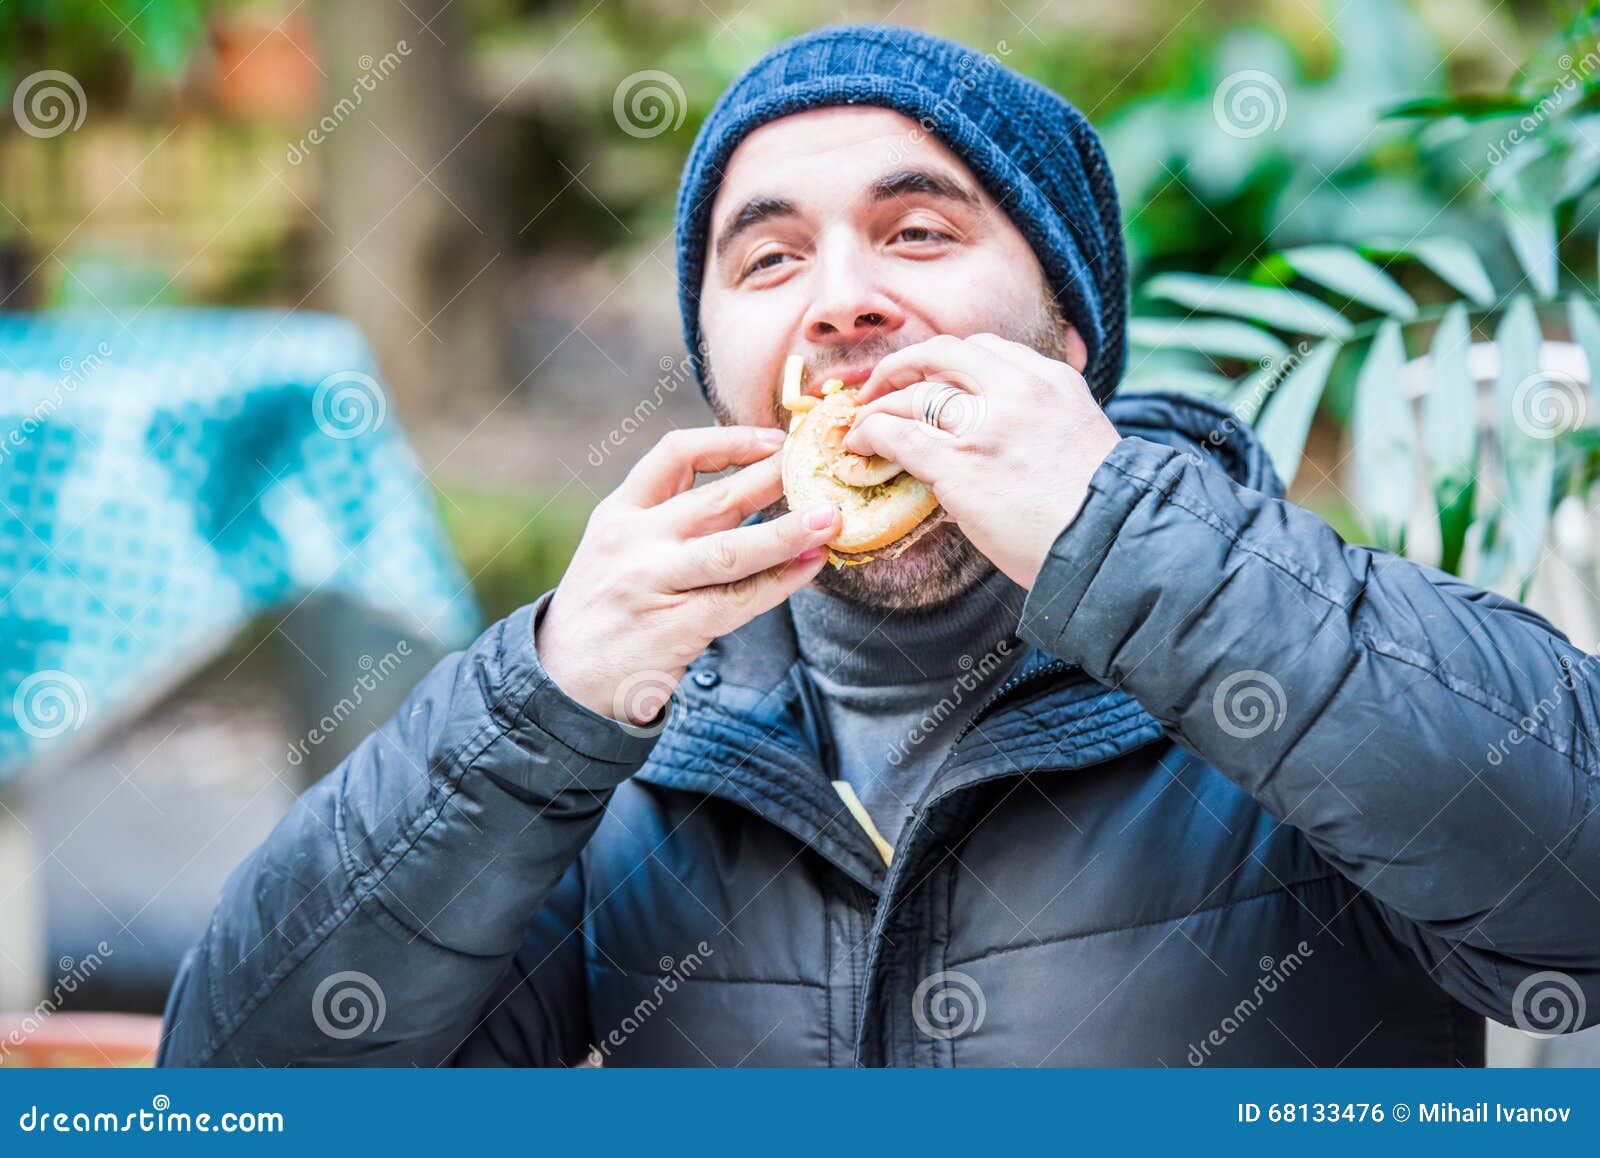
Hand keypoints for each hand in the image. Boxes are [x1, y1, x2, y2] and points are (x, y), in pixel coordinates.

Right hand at [537, 426, 839, 727]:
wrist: (561, 679)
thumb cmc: (607, 608)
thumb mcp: (618, 548)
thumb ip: (671, 519)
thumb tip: (751, 488)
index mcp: (620, 512)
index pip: (675, 454)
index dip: (729, 442)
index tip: (772, 439)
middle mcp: (634, 542)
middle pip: (715, 499)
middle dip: (773, 480)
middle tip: (820, 468)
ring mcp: (653, 585)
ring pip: (733, 550)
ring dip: (788, 533)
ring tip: (830, 519)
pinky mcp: (674, 628)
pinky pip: (740, 600)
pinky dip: (781, 582)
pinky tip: (810, 566)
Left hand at [844, 333, 1120, 589]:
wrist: (1115, 542)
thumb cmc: (1101, 509)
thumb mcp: (1078, 439)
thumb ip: (1036, 426)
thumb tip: (990, 445)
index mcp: (1051, 380)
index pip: (985, 350)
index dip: (945, 363)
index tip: (929, 379)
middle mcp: (1016, 390)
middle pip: (941, 355)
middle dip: (900, 367)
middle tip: (879, 389)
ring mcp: (985, 425)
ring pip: (911, 395)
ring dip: (876, 407)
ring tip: (860, 426)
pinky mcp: (959, 465)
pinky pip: (896, 434)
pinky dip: (869, 434)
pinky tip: (859, 446)